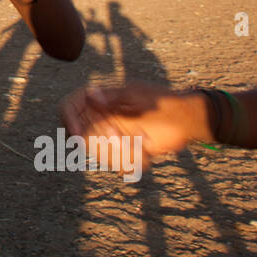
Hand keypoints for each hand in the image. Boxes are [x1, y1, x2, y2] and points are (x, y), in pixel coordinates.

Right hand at [60, 82, 201, 168]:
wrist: (187, 119)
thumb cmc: (164, 103)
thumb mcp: (138, 97)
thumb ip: (113, 98)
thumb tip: (90, 94)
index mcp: (102, 100)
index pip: (70, 106)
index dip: (69, 121)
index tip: (78, 137)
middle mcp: (103, 117)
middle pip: (83, 135)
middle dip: (101, 143)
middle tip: (122, 139)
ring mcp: (113, 134)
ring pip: (99, 152)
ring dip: (118, 154)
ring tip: (143, 146)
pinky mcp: (124, 150)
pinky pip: (116, 163)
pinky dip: (129, 163)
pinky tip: (146, 154)